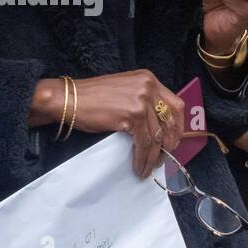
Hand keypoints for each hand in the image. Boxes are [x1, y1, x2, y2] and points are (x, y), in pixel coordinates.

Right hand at [30, 70, 183, 177]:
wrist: (69, 98)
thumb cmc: (91, 97)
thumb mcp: (124, 90)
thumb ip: (143, 101)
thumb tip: (157, 126)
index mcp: (149, 79)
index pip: (176, 105)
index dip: (178, 127)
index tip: (173, 142)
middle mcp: (149, 87)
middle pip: (170, 121)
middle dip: (169, 144)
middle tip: (163, 158)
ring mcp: (141, 101)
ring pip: (157, 136)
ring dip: (154, 157)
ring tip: (149, 168)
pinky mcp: (132, 116)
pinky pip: (144, 143)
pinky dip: (143, 158)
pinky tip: (139, 167)